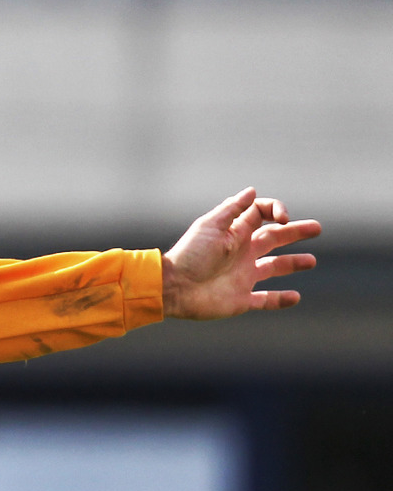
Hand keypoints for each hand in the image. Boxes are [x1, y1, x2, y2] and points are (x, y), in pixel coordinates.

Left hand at [161, 188, 319, 319]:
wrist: (174, 288)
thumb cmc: (190, 255)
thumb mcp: (210, 226)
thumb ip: (232, 209)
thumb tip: (252, 190)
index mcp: (234, 233)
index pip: (260, 214)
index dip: (274, 210)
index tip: (283, 219)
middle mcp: (241, 252)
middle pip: (273, 238)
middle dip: (294, 232)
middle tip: (316, 227)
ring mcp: (243, 276)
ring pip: (274, 267)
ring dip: (293, 263)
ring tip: (311, 261)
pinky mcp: (242, 299)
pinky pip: (266, 299)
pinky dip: (281, 299)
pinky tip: (295, 296)